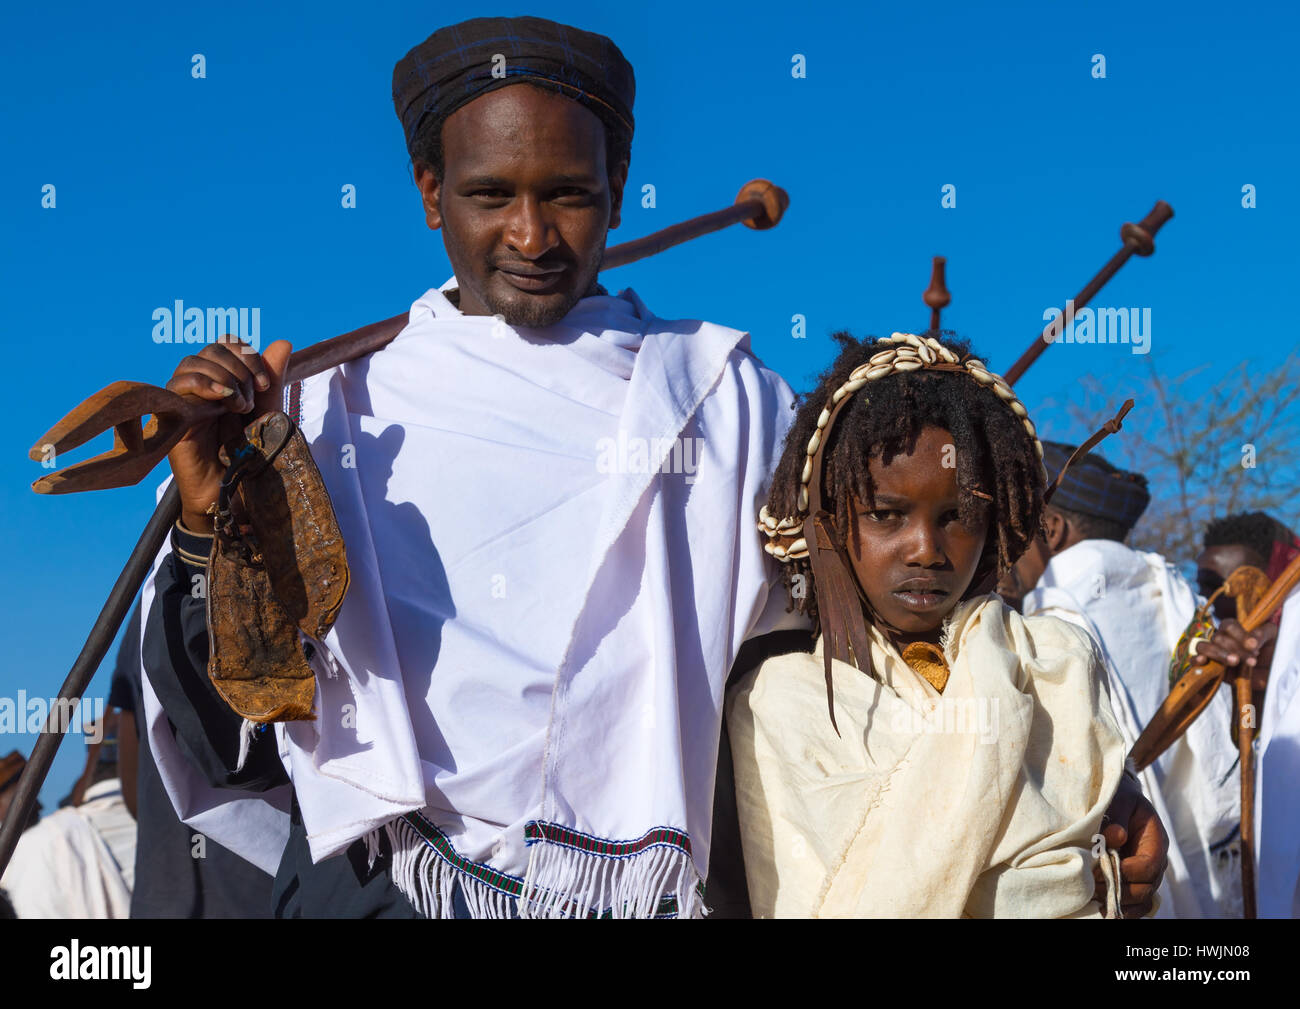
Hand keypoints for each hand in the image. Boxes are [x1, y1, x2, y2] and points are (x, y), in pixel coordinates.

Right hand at [163, 338, 291, 531]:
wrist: (235, 492)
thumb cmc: (249, 456)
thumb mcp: (266, 412)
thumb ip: (271, 379)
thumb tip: (283, 342)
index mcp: (223, 382)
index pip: (227, 346)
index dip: (247, 355)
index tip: (264, 384)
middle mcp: (202, 388)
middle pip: (211, 349)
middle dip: (238, 367)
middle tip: (253, 398)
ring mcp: (185, 401)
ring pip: (192, 362)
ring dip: (224, 377)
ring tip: (240, 405)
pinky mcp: (174, 417)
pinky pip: (178, 383)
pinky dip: (204, 383)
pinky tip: (225, 399)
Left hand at [1094, 773, 1167, 916]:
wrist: (1117, 798)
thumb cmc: (1118, 796)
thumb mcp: (1118, 798)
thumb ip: (1116, 816)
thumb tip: (1115, 837)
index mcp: (1155, 840)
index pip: (1148, 866)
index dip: (1126, 872)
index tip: (1099, 870)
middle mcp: (1155, 861)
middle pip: (1146, 888)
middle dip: (1119, 891)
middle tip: (1091, 887)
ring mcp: (1146, 874)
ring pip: (1141, 901)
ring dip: (1118, 904)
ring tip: (1094, 900)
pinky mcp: (1133, 881)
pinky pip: (1134, 904)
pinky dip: (1120, 909)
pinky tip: (1101, 909)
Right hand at [1192, 617, 1276, 692]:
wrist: (1267, 676)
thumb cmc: (1270, 653)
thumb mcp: (1273, 639)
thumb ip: (1263, 634)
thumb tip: (1252, 637)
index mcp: (1234, 630)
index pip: (1229, 625)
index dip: (1239, 634)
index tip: (1253, 646)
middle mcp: (1220, 639)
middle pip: (1219, 638)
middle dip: (1236, 649)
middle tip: (1252, 661)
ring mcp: (1212, 653)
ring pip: (1204, 646)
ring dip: (1218, 653)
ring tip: (1234, 662)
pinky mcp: (1208, 667)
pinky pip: (1194, 660)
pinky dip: (1196, 659)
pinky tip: (1203, 661)